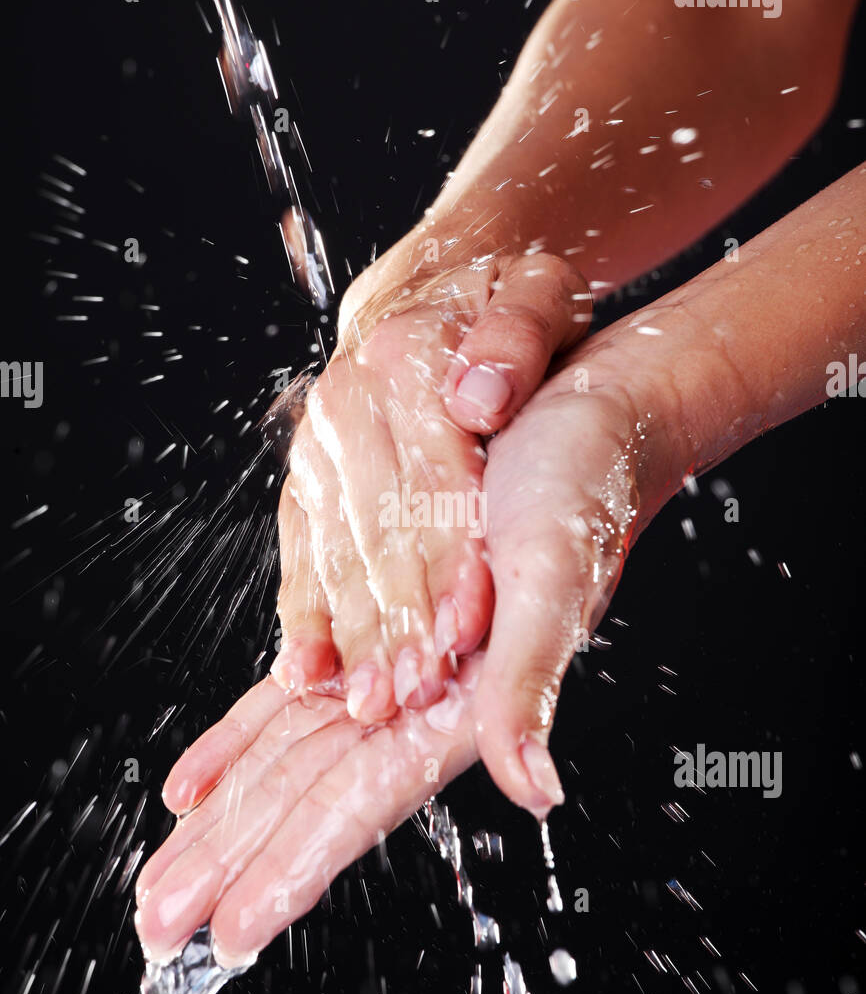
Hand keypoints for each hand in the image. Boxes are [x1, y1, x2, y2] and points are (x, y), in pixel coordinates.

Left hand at [136, 308, 684, 966]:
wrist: (583, 421)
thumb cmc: (580, 493)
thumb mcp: (553, 581)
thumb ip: (529, 688)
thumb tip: (534, 790)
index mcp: (463, 705)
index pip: (358, 804)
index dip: (292, 867)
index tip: (228, 933)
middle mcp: (421, 702)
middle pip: (305, 796)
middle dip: (231, 861)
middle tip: (158, 925)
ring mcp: (392, 669)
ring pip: (286, 757)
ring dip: (227, 818)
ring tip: (165, 876)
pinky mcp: (371, 628)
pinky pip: (290, 699)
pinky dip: (241, 740)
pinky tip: (199, 783)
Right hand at [270, 248, 591, 724]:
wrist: (439, 290)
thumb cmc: (504, 304)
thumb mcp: (536, 293)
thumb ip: (518, 335)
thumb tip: (479, 399)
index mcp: (408, 356)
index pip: (434, 477)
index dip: (451, 558)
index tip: (471, 627)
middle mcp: (349, 404)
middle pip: (377, 527)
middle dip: (398, 617)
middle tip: (415, 693)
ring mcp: (320, 446)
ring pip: (334, 550)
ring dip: (352, 634)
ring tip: (371, 703)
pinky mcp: (306, 478)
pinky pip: (300, 553)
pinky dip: (304, 615)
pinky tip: (306, 673)